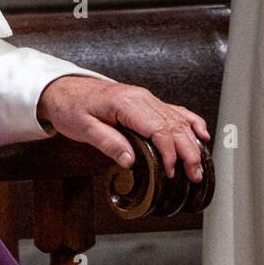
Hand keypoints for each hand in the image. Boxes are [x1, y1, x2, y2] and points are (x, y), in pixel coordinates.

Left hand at [36, 75, 210, 181]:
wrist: (62, 89)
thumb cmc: (70, 106)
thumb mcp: (82, 127)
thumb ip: (108, 143)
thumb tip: (130, 161)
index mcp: (125, 103)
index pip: (158, 129)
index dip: (169, 153)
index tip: (170, 172)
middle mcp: (140, 98)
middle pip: (174, 125)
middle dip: (188, 152)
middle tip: (194, 175)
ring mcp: (145, 98)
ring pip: (179, 119)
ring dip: (192, 143)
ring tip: (199, 165)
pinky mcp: (146, 102)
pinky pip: (174, 110)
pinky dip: (191, 122)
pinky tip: (201, 135)